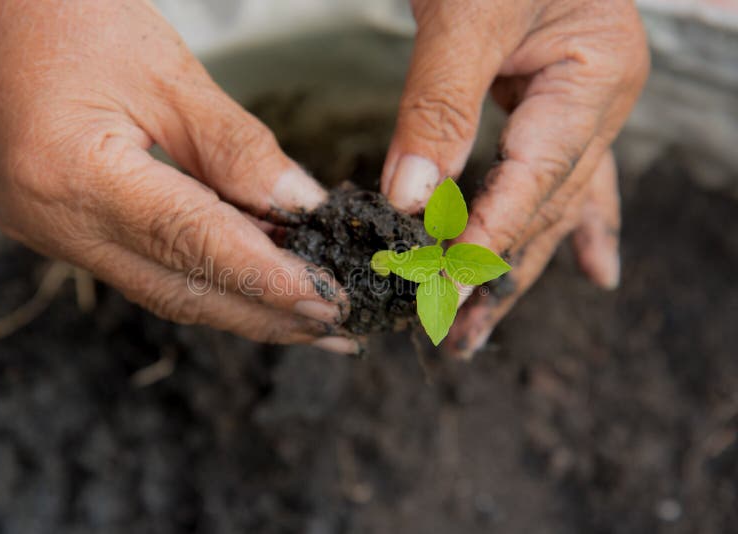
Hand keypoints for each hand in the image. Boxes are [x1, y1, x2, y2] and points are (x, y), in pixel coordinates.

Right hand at [0, 1, 357, 352]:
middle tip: (335, 327)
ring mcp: (54, 236)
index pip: (189, 242)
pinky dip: (210, 281)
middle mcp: (54, 223)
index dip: (266, 277)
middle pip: (180, 290)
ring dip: (243, 309)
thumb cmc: (74, 19)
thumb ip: (237, 148)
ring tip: (309, 322)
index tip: (328, 301)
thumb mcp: (169, 73)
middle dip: (264, 314)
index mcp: (72, 174)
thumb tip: (302, 208)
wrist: (0, 16)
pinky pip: (150, 272)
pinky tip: (258, 287)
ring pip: (168, 292)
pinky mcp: (66, 234)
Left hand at [381, 0, 648, 356]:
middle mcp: (600, 97)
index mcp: (593, 77)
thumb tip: (410, 198)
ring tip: (487, 327)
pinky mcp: (559, 98)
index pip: (532, 181)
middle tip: (457, 336)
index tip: (436, 286)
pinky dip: (568, 224)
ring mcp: (586, 100)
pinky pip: (568, 174)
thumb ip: (440, 106)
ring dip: (519, 268)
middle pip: (545, 208)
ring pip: (552, 204)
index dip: (482, 239)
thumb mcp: (466, 12)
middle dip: (497, 274)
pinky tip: (593, 268)